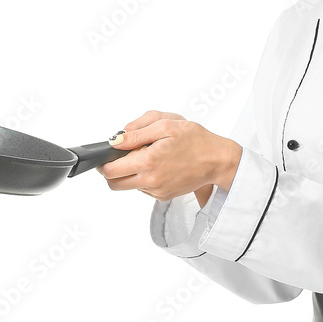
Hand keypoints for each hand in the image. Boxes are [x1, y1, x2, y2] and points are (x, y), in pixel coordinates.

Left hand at [96, 110, 241, 202]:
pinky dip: (145, 178)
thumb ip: (137, 133)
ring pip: (129, 187)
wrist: (217, 160)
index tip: (108, 154)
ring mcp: (157, 191)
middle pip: (115, 184)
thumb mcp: (166, 125)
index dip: (105, 162)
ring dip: (131, 174)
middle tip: (123, 157)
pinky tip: (159, 165)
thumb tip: (115, 141)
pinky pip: (144, 189)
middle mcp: (151, 180)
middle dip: (113, 171)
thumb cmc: (195, 139)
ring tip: (148, 157)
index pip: (111, 171)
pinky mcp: (164, 196)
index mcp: (148, 161)